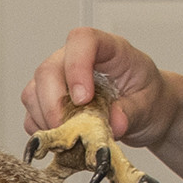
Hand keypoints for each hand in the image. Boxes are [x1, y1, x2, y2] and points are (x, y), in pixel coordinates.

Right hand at [23, 27, 177, 152]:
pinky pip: (32, 114)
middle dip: (52, 103)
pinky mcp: (50, 102)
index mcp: (107, 49)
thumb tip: (114, 123)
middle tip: (67, 130)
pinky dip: (42, 132)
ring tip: (69, 139)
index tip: (83, 99)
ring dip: (45, 120)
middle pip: (48, 69)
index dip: (76, 67)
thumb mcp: (150, 104)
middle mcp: (76, 60)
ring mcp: (59, 80)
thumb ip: (133, 111)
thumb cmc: (148, 97)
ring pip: (34, 92)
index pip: (82, 41)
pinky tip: (61, 141)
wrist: (146, 111)